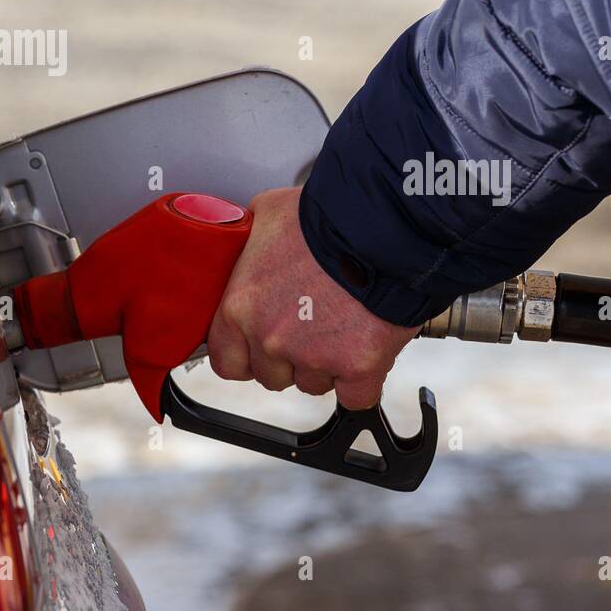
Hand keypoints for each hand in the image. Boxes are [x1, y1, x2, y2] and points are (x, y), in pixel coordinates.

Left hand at [206, 187, 418, 408]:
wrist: (383, 225)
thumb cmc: (329, 218)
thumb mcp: (266, 215)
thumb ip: (248, 246)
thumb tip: (243, 246)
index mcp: (240, 307)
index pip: (227, 360)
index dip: (248, 352)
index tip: (262, 343)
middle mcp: (271, 338)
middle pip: (273, 375)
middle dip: (292, 356)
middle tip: (313, 322)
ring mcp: (314, 357)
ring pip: (315, 384)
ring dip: (328, 363)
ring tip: (345, 322)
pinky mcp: (357, 368)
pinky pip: (355, 396)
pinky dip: (362, 379)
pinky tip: (366, 348)